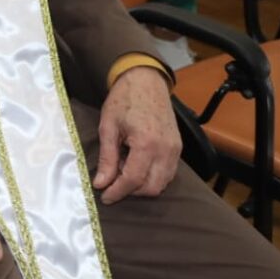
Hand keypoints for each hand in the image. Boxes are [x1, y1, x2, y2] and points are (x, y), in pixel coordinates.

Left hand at [93, 67, 180, 203]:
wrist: (146, 81)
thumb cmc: (124, 100)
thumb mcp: (108, 127)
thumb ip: (107, 158)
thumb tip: (101, 183)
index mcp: (147, 143)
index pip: (133, 180)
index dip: (117, 192)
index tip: (105, 196)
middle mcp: (166, 150)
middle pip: (151, 188)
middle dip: (131, 192)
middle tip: (112, 183)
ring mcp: (175, 150)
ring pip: (162, 183)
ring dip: (142, 185)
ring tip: (123, 169)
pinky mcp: (178, 148)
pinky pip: (168, 173)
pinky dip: (152, 177)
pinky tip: (136, 164)